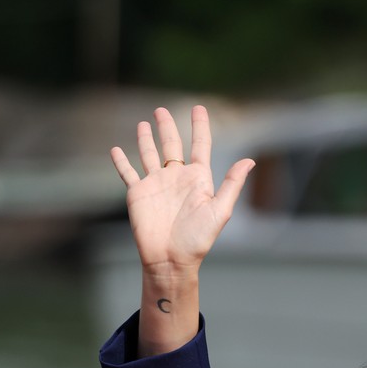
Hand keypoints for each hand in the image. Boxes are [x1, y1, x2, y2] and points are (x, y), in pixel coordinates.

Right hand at [110, 105, 253, 271]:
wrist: (170, 260)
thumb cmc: (197, 240)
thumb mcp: (220, 211)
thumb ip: (232, 184)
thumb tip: (250, 160)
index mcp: (197, 179)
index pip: (200, 145)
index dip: (200, 126)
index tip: (199, 107)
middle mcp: (176, 178)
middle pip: (171, 145)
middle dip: (168, 127)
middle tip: (162, 110)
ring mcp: (155, 184)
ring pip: (149, 154)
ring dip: (146, 139)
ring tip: (145, 123)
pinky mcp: (137, 193)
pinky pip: (127, 173)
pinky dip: (121, 161)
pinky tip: (116, 150)